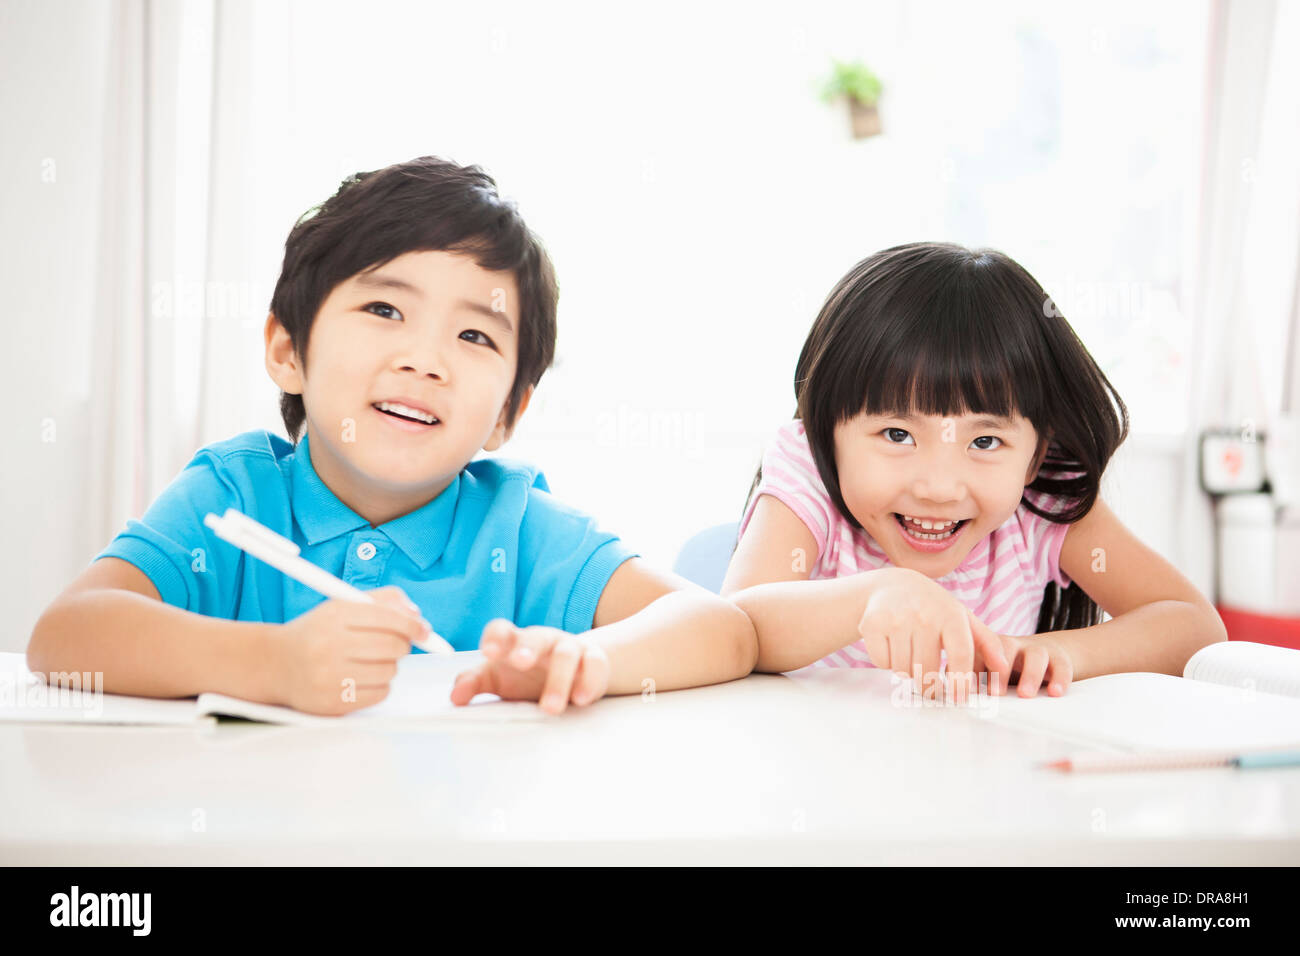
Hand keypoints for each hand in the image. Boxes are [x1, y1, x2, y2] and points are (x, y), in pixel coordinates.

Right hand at [269, 585, 431, 715]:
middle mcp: (329, 645)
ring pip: (390, 671)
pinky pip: (380, 694)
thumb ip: (382, 601)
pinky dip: (380, 686)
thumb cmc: (316, 633)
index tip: (423, 630)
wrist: (275, 664)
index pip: (388, 617)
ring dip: (389, 666)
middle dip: (402, 645)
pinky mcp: (332, 703)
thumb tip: (415, 614)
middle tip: (396, 645)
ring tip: (370, 661)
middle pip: (393, 646)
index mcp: (334, 615)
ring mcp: (329, 677)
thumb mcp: (342, 605)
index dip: (413, 625)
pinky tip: (363, 678)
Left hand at [450, 619, 609, 714]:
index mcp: (515, 641)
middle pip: (536, 637)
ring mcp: (570, 648)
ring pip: (566, 654)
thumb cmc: (523, 675)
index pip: (502, 630)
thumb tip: (455, 697)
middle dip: (528, 647)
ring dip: (559, 680)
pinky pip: (596, 665)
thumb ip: (473, 683)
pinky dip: (590, 680)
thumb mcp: (496, 677)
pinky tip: (581, 699)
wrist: (568, 670)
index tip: (488, 651)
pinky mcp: (593, 661)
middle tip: (520, 662)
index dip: (496, 638)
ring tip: (550, 708)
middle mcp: (542, 640)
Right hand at [857, 567, 1008, 704]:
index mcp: (951, 614)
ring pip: (903, 670)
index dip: (960, 682)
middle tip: (930, 686)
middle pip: (928, 670)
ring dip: (907, 672)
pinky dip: (887, 663)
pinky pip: (882, 662)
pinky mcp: (872, 624)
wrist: (891, 586)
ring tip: (910, 657)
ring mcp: (896, 619)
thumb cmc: (933, 608)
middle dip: (930, 686)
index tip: (958, 699)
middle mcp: (923, 615)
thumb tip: (1004, 668)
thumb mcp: (962, 617)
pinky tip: (892, 647)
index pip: (961, 655)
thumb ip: (986, 642)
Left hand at [965, 609, 1073, 696]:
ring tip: (1026, 695)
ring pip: (1035, 655)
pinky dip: (1059, 679)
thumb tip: (950, 697)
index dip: (973, 669)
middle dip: (1000, 671)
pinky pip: (1061, 665)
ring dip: (1030, 675)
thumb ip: (970, 680)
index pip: (979, 652)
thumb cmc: (1006, 669)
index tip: (968, 690)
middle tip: (995, 693)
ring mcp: (1037, 650)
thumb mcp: (986, 672)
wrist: (1045, 654)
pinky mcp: (1059, 657)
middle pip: (1006, 649)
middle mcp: (1012, 646)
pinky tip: (1055, 693)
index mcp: (989, 648)